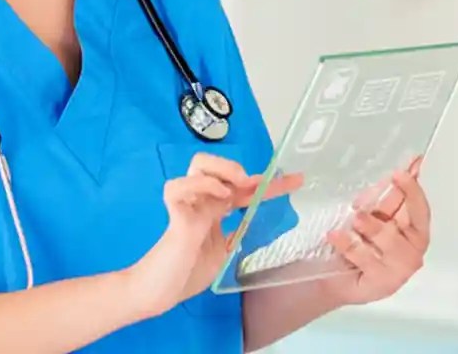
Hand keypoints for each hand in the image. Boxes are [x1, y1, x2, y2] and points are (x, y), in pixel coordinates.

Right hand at [132, 153, 302, 314]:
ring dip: (221, 168)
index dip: (270, 184)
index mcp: (214, 210)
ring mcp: (188, 205)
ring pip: (198, 165)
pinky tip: (219, 196)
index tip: (297, 180)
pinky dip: (200, 185)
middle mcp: (202, 202)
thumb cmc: (187, 274)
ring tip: (238, 184)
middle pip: (213, 164)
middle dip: (235, 165)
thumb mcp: (222, 254)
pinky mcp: (175, 215)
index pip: (244, 189)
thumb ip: (235, 237)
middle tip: (252, 182)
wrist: (160, 293)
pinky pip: (178, 187)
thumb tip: (251, 226)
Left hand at [320, 158, 430, 305]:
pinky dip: (350, 245)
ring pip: (391, 241)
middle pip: (414, 222)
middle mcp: (413, 250)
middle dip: (402, 199)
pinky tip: (335, 235)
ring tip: (356, 217)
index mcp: (414, 230)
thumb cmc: (355, 242)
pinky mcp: (381, 284)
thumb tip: (409, 162)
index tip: (401, 171)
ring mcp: (399, 270)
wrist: (331, 276)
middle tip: (388, 182)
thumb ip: (387, 193)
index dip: (413, 189)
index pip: (420, 207)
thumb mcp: (370, 213)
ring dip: (373, 226)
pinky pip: (368, 260)